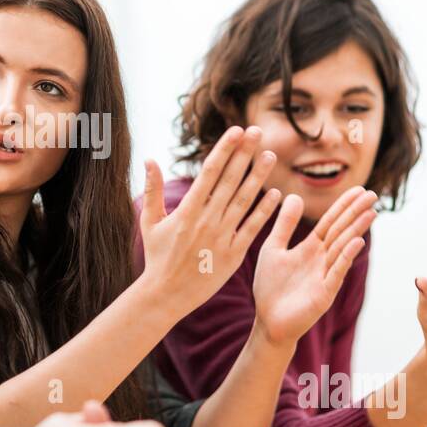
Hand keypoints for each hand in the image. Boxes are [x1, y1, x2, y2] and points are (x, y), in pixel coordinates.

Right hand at [138, 125, 280, 316]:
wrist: (166, 295)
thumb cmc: (157, 257)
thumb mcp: (150, 221)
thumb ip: (152, 189)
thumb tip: (149, 159)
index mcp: (187, 210)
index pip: (209, 173)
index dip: (224, 150)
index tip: (236, 131)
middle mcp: (206, 220)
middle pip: (229, 181)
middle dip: (244, 154)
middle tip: (257, 131)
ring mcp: (221, 237)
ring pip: (244, 201)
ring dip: (258, 177)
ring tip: (270, 155)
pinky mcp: (233, 255)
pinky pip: (252, 229)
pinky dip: (264, 211)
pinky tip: (277, 194)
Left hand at [251, 186, 377, 346]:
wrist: (268, 322)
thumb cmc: (270, 287)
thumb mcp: (273, 248)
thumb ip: (284, 224)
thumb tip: (294, 195)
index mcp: (310, 248)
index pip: (330, 222)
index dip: (344, 206)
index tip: (359, 188)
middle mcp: (322, 259)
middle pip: (341, 231)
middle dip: (356, 213)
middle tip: (373, 194)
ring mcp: (325, 275)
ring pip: (343, 248)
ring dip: (356, 230)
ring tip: (371, 212)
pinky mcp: (324, 293)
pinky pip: (337, 271)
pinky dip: (346, 256)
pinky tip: (357, 241)